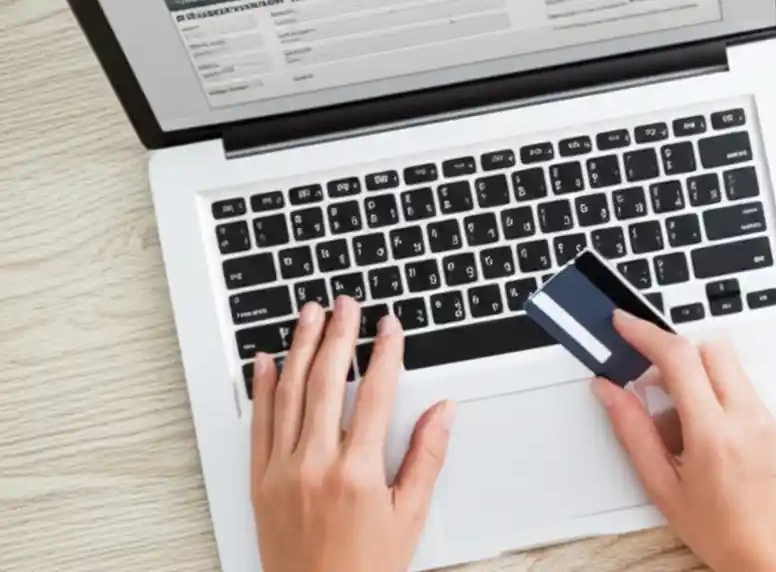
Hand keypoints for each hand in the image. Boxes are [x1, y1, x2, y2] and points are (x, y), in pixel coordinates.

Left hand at [249, 296, 455, 571]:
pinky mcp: (260, 482)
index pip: (373, 395)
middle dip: (338, 335)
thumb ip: (426, 457)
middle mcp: (315, 465)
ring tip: (309, 316)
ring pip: (288, 395)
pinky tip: (266, 362)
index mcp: (357, 472)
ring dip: (299, 348)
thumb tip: (442, 412)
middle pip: (326, 383)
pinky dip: (261, 389)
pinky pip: (258, 425)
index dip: (384, 354)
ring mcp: (282, 471)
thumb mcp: (409, 515)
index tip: (389, 326)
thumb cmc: (365, 568)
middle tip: (345, 304)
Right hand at [591, 310, 775, 571]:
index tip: (624, 324)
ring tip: (672, 418)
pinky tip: (693, 427)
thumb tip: (609, 391)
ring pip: (722, 360)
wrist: (768, 552)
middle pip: (707, 346)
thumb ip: (631, 431)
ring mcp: (761, 414)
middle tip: (646, 378)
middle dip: (671, 351)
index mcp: (714, 433)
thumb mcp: (661, 486)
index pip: (679, 359)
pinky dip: (707, 388)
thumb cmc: (721, 530)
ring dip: (690, 371)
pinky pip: (733, 381)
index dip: (646, 334)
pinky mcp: (767, 417)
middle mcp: (745, 415)